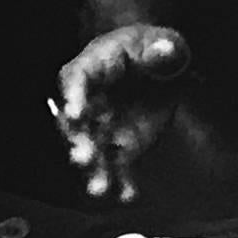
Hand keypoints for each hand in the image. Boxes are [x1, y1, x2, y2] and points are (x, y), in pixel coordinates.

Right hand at [51, 23, 189, 202]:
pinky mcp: (121, 146)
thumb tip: (164, 52)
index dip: (73, 97)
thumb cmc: (151, 49)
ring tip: (100, 189)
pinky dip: (122, 183)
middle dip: (78, 141)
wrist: (159, 69)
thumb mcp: (161, 41)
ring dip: (94, 170)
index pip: (76, 79)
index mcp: (93, 66)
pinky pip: (118, 166)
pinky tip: (128, 196)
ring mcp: (103, 126)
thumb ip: (162, 48)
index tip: (74, 115)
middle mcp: (90, 101)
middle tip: (82, 158)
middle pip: (77, 122)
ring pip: (93, 150)